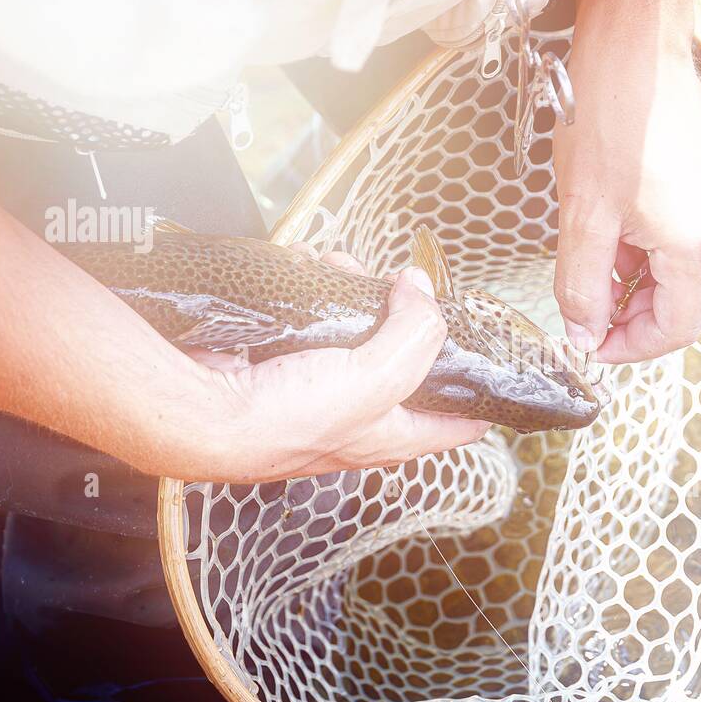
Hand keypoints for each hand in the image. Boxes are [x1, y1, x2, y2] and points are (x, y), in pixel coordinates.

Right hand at [186, 253, 487, 482]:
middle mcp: (361, 416)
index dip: (486, 393)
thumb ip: (415, 336)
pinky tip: (307, 268)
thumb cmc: (284, 418)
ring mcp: (321, 388)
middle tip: (402, 284)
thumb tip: (422, 291)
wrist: (201, 411)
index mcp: (393, 435)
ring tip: (343, 265)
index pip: (460, 423)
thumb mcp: (377, 379)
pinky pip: (312, 318)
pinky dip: (313, 289)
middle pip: (406, 358)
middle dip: (407, 314)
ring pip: (358, 331)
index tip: (499, 356)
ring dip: (356, 292)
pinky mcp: (285, 362)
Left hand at [554, 53, 700, 364]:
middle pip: (691, 308)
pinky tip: (630, 229)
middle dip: (639, 317)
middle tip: (593, 307)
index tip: (593, 343)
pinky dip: (666, 253)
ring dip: (651, 284)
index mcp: (699, 246)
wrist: (637, 51)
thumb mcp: (581, 216)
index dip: (630, 347)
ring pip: (697, 277)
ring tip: (607, 256)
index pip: (675, 330)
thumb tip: (585, 336)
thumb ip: (582, 287)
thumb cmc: (607, 122)